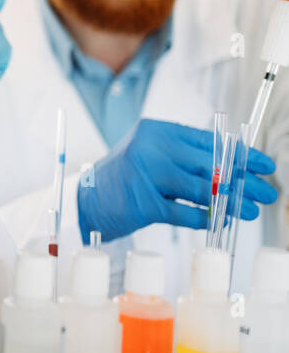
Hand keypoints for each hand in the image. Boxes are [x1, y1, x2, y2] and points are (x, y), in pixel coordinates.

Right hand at [77, 118, 276, 243]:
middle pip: (211, 164)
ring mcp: (146, 175)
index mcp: (156, 130)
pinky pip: (185, 212)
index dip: (242, 154)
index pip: (209, 141)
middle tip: (267, 191)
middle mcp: (151, 148)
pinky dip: (207, 218)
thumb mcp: (151, 156)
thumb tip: (234, 168)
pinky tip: (221, 221)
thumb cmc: (123, 179)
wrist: (84, 201)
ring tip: (251, 211)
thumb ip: (185, 156)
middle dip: (245, 180)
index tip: (265, 165)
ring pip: (203, 189)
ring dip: (232, 201)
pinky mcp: (143, 203)